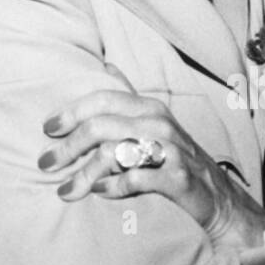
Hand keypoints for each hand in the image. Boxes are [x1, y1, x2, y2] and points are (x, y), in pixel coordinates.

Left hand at [39, 87, 264, 249]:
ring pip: (113, 154)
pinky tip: (99, 193)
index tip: (47, 129)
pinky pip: (135, 180)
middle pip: (100, 127)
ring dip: (83, 174)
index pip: (103, 99)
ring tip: (65, 191)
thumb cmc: (176, 161)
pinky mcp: (177, 178)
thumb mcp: (155, 123)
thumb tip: (106, 65)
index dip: (71, 111)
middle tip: (45, 164)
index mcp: (150, 108)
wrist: (219, 199)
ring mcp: (170, 151)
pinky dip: (112, 187)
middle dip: (67, 146)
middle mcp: (159, 124)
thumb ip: (129, 98)